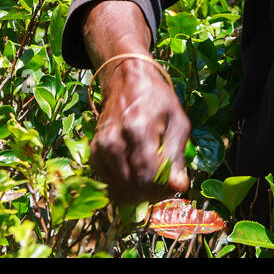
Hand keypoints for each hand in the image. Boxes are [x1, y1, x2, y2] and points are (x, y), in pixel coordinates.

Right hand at [83, 0, 190, 203]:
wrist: (126, 80)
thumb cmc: (157, 99)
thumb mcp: (177, 121)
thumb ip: (177, 156)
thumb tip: (179, 187)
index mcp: (138, 130)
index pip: (148, 178)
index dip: (165, 189)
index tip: (176, 183)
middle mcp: (114, 141)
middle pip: (132, 189)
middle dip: (153, 194)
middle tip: (165, 183)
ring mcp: (100, 149)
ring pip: (119, 191)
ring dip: (139, 193)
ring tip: (153, 179)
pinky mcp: (94, 153)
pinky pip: (109, 184)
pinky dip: (125, 186)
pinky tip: (137, 174)